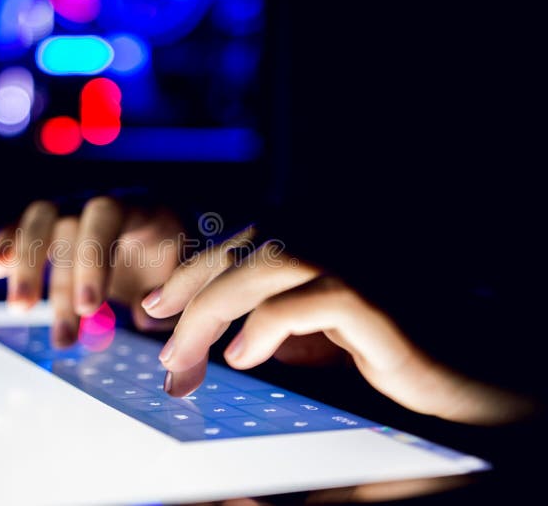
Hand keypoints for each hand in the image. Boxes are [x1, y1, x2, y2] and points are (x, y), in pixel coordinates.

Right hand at [0, 197, 183, 346]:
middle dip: (55, 274)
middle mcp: (97, 200)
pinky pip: (21, 228)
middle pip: (63, 220)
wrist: (159, 237)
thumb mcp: (183, 271)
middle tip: (61, 328)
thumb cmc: (170, 256)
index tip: (88, 307)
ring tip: (21, 310)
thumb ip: (173, 294)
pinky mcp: (49, 226)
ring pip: (37, 224)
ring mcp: (70, 209)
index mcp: (137, 206)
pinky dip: (6, 244)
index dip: (93, 259)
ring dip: (27, 269)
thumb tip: (146, 318)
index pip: (106, 216)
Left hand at [145, 228, 533, 424]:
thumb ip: (261, 310)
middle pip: (241, 249)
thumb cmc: (371, 342)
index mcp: (309, 234)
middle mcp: (327, 235)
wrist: (446, 363)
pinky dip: (262, 329)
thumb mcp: (303, 324)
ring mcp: (348, 262)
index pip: (235, 239)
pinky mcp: (365, 300)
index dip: (188, 269)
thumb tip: (203, 328)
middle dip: (188, 294)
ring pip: (263, 267)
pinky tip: (241, 357)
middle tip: (160, 343)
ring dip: (211, 312)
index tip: (152, 307)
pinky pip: (300, 304)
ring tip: (184, 358)